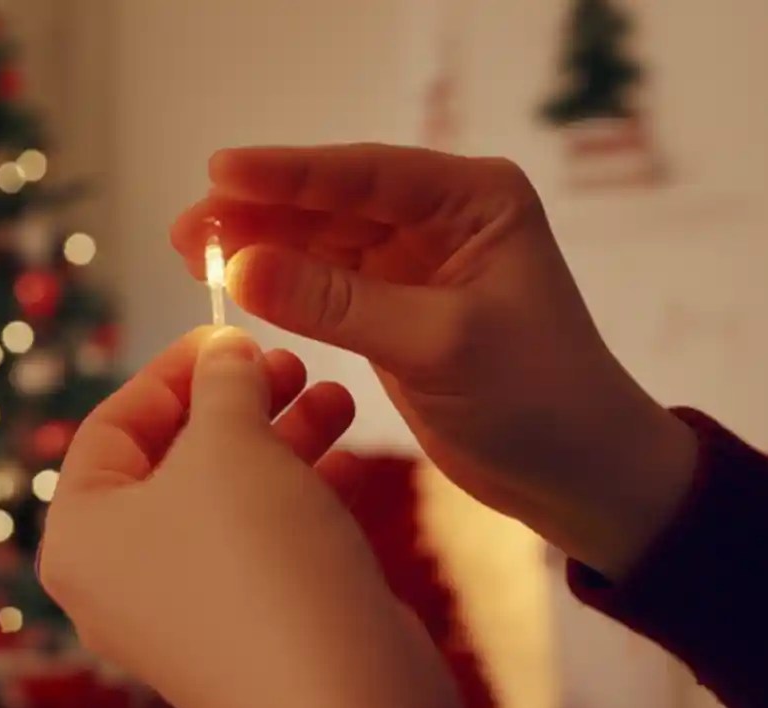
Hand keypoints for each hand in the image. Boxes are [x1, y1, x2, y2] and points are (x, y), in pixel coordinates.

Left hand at [39, 327, 460, 707]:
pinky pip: (266, 539)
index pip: (112, 424)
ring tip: (333, 394)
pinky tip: (351, 456)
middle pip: (175, 459)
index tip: (229, 329)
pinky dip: (304, 492)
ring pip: (229, 496)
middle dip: (237, 401)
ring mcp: (188, 605)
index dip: (173, 368)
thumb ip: (222, 381)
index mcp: (83, 534)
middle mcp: (124, 575)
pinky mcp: (250, 623)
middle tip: (288, 362)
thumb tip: (224, 348)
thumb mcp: (231, 444)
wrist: (341, 698)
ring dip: (282, 438)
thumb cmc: (260, 563)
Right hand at [170, 145, 697, 577]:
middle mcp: (442, 218)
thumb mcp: (438, 345)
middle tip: (187, 230)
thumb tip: (243, 267)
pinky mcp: (394, 309)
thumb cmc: (538, 400)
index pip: (365, 174)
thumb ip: (338, 305)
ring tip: (193, 254)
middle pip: (331, 202)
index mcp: (475, 200)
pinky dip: (281, 286)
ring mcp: (414, 263)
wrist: (579, 475)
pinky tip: (237, 285)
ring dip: (260, 246)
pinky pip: (324, 284)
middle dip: (259, 212)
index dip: (286, 172)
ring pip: (320, 241)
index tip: (217, 172)